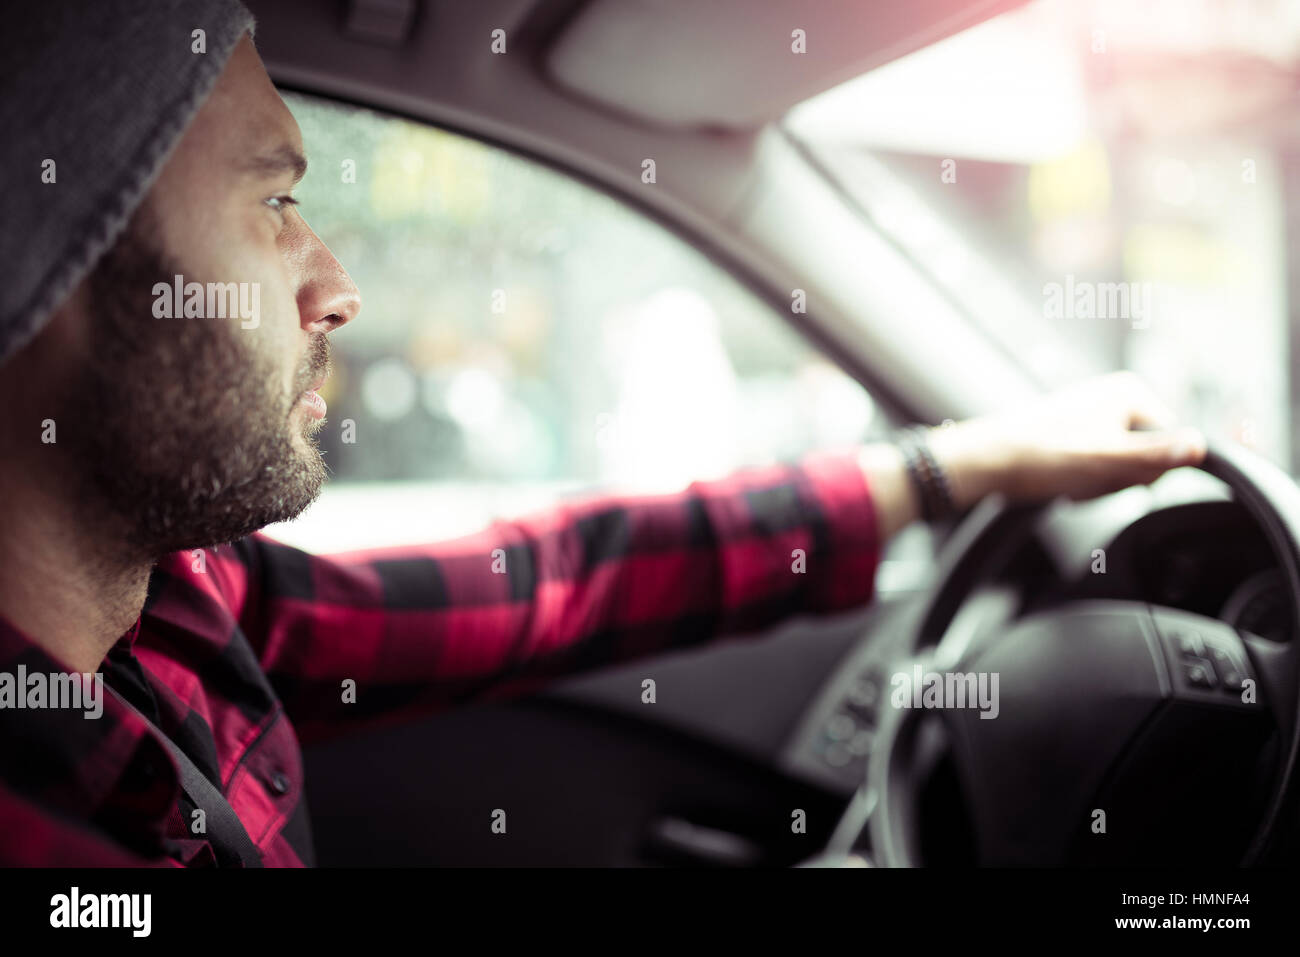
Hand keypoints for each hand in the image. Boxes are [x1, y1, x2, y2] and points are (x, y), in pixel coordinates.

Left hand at [928, 372, 1206, 506]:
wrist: (986, 462)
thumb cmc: (1041, 455)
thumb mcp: (1107, 460)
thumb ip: (1156, 455)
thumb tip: (1201, 447)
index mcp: (1131, 392)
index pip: (1172, 446)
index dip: (1145, 470)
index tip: (1112, 470)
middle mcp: (1115, 398)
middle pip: (1146, 457)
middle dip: (1120, 477)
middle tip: (1086, 476)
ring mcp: (1094, 416)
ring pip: (1120, 468)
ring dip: (1098, 483)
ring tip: (1069, 477)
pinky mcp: (1075, 436)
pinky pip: (1096, 469)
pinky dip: (1081, 482)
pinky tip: (1060, 480)